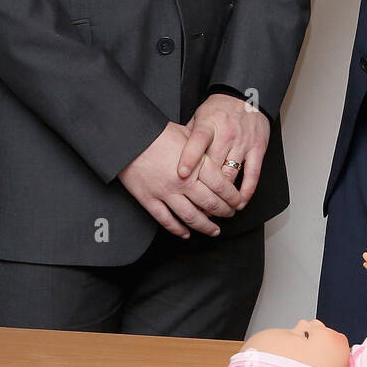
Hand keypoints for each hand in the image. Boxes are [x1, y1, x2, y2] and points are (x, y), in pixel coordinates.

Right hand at [117, 122, 229, 237]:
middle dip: (224, 212)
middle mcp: (184, 182)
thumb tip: (216, 157)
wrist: (128, 137)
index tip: (237, 202)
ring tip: (214, 230)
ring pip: (191, 217)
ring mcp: (166, 193)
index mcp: (196, 164)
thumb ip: (203, 150)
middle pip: (211, 204)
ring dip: (205, 227)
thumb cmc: (157, 133)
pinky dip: (177, 230)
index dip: (233, 198)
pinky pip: (166, 220)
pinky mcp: (149, 199)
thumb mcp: (187, 136)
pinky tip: (185, 233)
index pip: (222, 187)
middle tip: (229, 215)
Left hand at [178, 94, 269, 212]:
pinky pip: (253, 174)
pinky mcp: (258, 149)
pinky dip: (247, 190)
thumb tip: (171, 156)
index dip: (189, 159)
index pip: (197, 142)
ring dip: (224, 196)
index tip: (181, 175)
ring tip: (216, 210)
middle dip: (204, 189)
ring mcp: (243, 143)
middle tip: (196, 207)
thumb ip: (188, 137)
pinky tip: (241, 201)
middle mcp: (226, 135)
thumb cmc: (220, 108)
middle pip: (214, 167)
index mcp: (209, 126)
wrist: (247, 96)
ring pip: (232, 174)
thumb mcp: (199, 116)